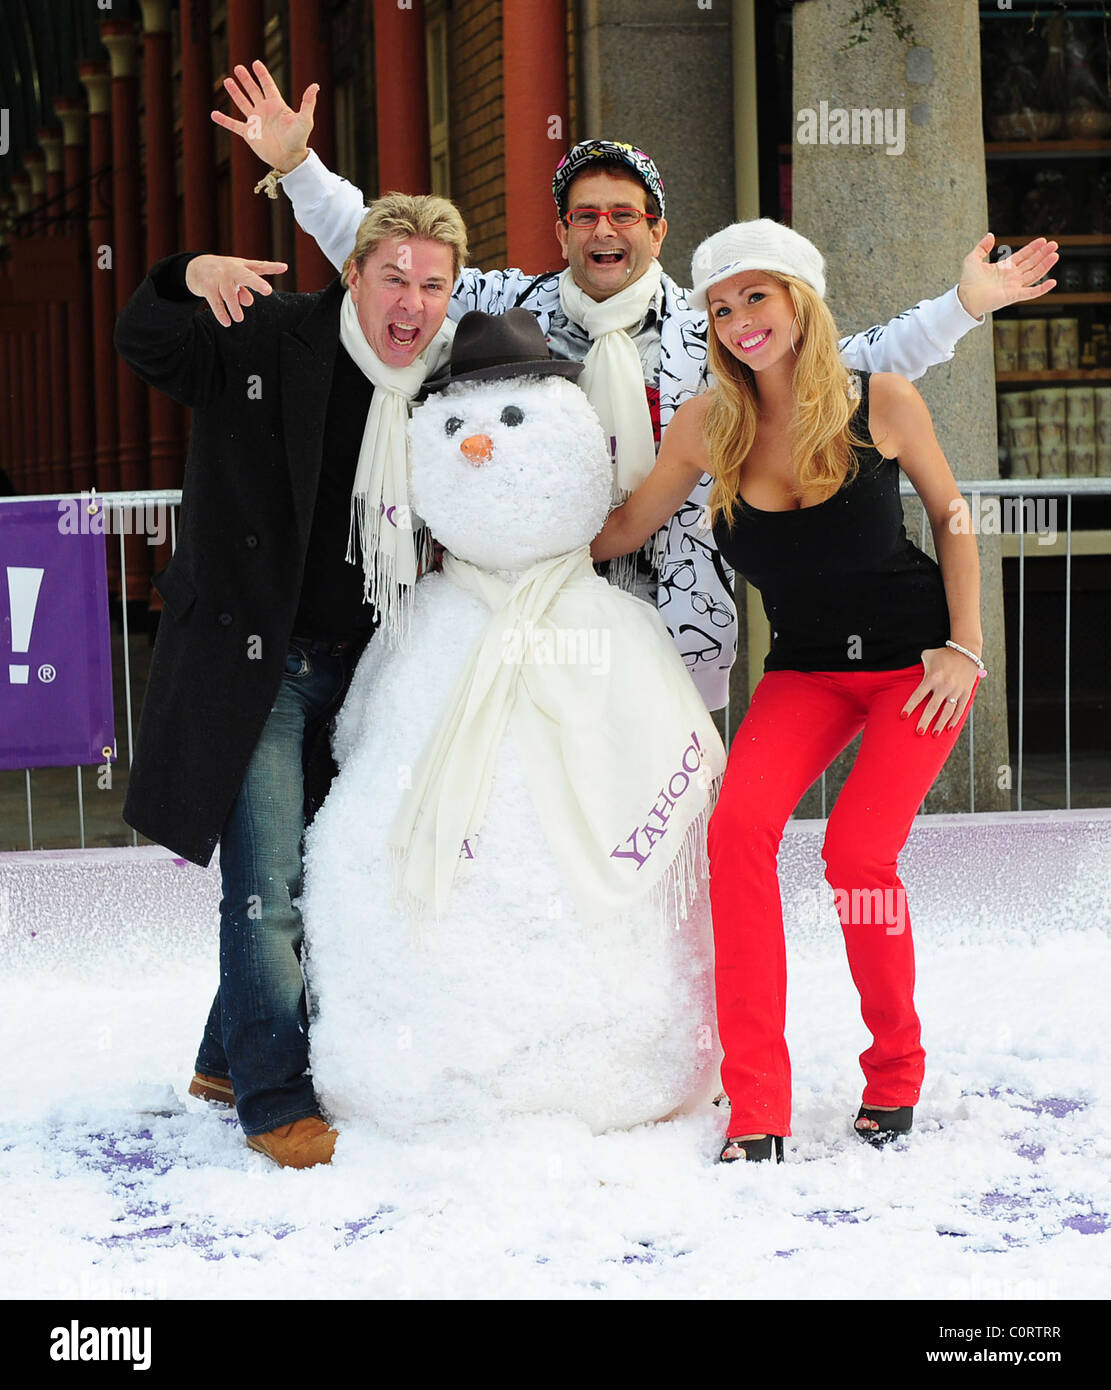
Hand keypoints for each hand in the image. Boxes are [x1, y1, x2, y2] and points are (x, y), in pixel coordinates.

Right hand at [184, 254, 287, 326]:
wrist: (196, 267)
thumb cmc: (224, 275)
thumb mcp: (237, 280)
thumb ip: (246, 290)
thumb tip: (248, 301)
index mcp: (242, 266)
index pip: (259, 266)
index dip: (272, 267)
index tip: (284, 267)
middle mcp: (231, 269)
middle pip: (246, 276)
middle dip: (256, 283)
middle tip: (267, 291)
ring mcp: (218, 277)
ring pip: (229, 293)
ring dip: (234, 308)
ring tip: (239, 319)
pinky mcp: (207, 286)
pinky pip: (215, 302)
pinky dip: (221, 313)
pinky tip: (227, 322)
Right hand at [211, 59, 316, 173]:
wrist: (290, 159)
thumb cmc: (299, 139)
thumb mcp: (304, 120)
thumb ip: (308, 102)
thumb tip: (315, 86)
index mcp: (276, 105)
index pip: (268, 85)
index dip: (262, 74)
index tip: (255, 63)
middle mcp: (265, 111)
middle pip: (253, 91)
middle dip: (246, 79)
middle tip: (238, 67)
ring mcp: (256, 121)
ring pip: (243, 103)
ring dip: (235, 92)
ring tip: (227, 81)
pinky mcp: (249, 134)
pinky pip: (233, 125)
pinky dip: (224, 120)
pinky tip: (214, 114)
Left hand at [900, 646, 979, 735]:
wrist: (966, 651)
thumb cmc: (943, 654)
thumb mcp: (928, 656)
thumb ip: (918, 666)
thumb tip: (907, 673)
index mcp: (932, 677)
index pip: (918, 695)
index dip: (910, 707)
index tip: (903, 716)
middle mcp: (944, 685)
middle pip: (932, 707)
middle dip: (925, 721)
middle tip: (918, 732)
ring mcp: (956, 690)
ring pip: (947, 711)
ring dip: (940, 724)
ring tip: (933, 734)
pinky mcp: (966, 693)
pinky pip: (960, 709)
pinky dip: (955, 720)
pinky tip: (948, 728)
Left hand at [956, 232, 1057, 318]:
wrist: (965, 298)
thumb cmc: (968, 281)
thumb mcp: (973, 259)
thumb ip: (982, 247)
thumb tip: (990, 235)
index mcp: (1004, 268)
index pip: (1023, 256)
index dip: (1033, 248)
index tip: (1043, 240)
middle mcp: (1011, 276)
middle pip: (1032, 263)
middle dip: (1043, 254)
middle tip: (1054, 244)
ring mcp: (1014, 286)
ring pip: (1034, 274)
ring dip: (1045, 265)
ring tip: (1055, 255)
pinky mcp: (1014, 296)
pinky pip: (1031, 293)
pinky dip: (1042, 288)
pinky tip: (1052, 282)